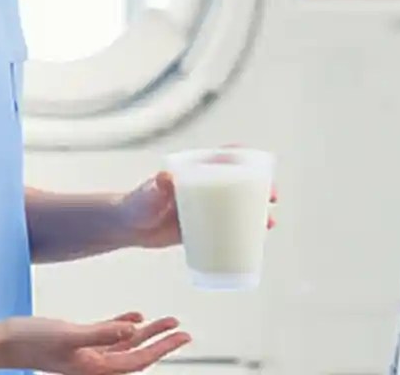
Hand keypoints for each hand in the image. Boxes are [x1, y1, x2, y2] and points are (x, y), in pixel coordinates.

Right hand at [0, 311, 190, 374]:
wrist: (5, 342)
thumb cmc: (32, 342)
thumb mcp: (70, 335)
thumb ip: (103, 333)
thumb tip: (134, 332)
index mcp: (96, 368)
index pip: (139, 359)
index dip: (163, 348)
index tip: (182, 336)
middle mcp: (95, 364)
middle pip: (137, 353)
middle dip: (161, 341)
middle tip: (182, 331)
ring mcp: (88, 354)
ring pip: (125, 344)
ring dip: (146, 332)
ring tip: (166, 321)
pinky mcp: (79, 343)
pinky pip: (109, 337)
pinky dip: (123, 327)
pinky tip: (134, 318)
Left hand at [118, 168, 278, 249]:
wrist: (127, 228)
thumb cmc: (136, 204)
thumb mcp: (147, 195)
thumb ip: (155, 188)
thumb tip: (167, 179)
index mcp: (193, 171)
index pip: (224, 158)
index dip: (246, 160)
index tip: (263, 169)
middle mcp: (202, 187)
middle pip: (238, 182)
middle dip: (259, 187)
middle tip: (272, 199)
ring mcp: (204, 208)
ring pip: (237, 206)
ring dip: (257, 211)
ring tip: (269, 223)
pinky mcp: (202, 227)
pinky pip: (228, 227)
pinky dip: (244, 231)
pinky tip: (258, 241)